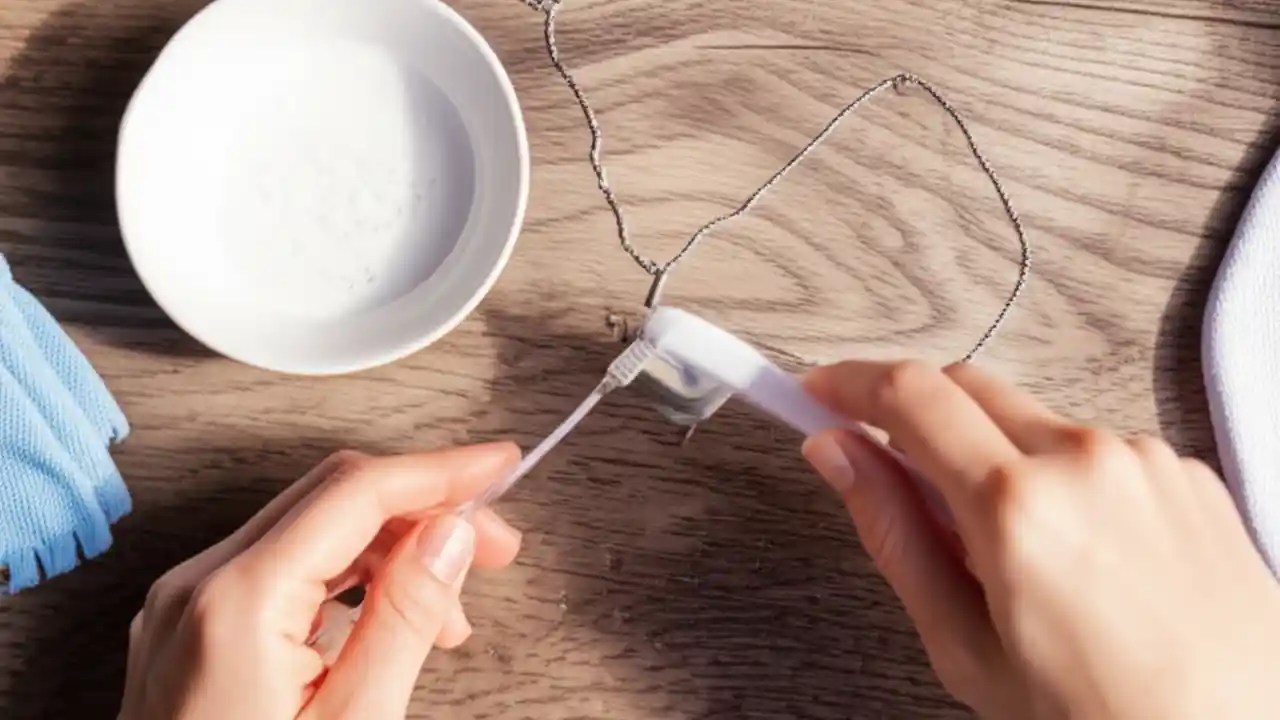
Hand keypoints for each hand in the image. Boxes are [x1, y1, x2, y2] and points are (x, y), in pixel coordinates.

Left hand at [119, 443, 523, 719]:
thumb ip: (403, 619)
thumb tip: (449, 535)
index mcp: (237, 601)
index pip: (356, 492)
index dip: (440, 471)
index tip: (500, 466)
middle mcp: (199, 586)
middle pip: (334, 498)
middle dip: (425, 509)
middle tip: (496, 548)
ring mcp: (186, 605)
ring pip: (310, 530)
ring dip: (391, 548)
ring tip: (451, 613)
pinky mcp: (190, 628)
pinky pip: (281, 569)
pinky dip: (346, 579)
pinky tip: (388, 620)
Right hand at [801, 361, 1279, 719]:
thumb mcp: (966, 648)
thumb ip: (893, 534)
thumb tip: (839, 456)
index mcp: (1016, 506)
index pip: (908, 395)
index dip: (848, 382)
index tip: (819, 390)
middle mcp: (1086, 460)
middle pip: (965, 385)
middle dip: (915, 413)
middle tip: (896, 475)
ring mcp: (1145, 460)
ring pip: (1031, 416)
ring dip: (994, 453)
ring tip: (1009, 551)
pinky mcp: (1185, 471)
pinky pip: (1095, 446)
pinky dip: (1061, 475)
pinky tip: (1076, 552)